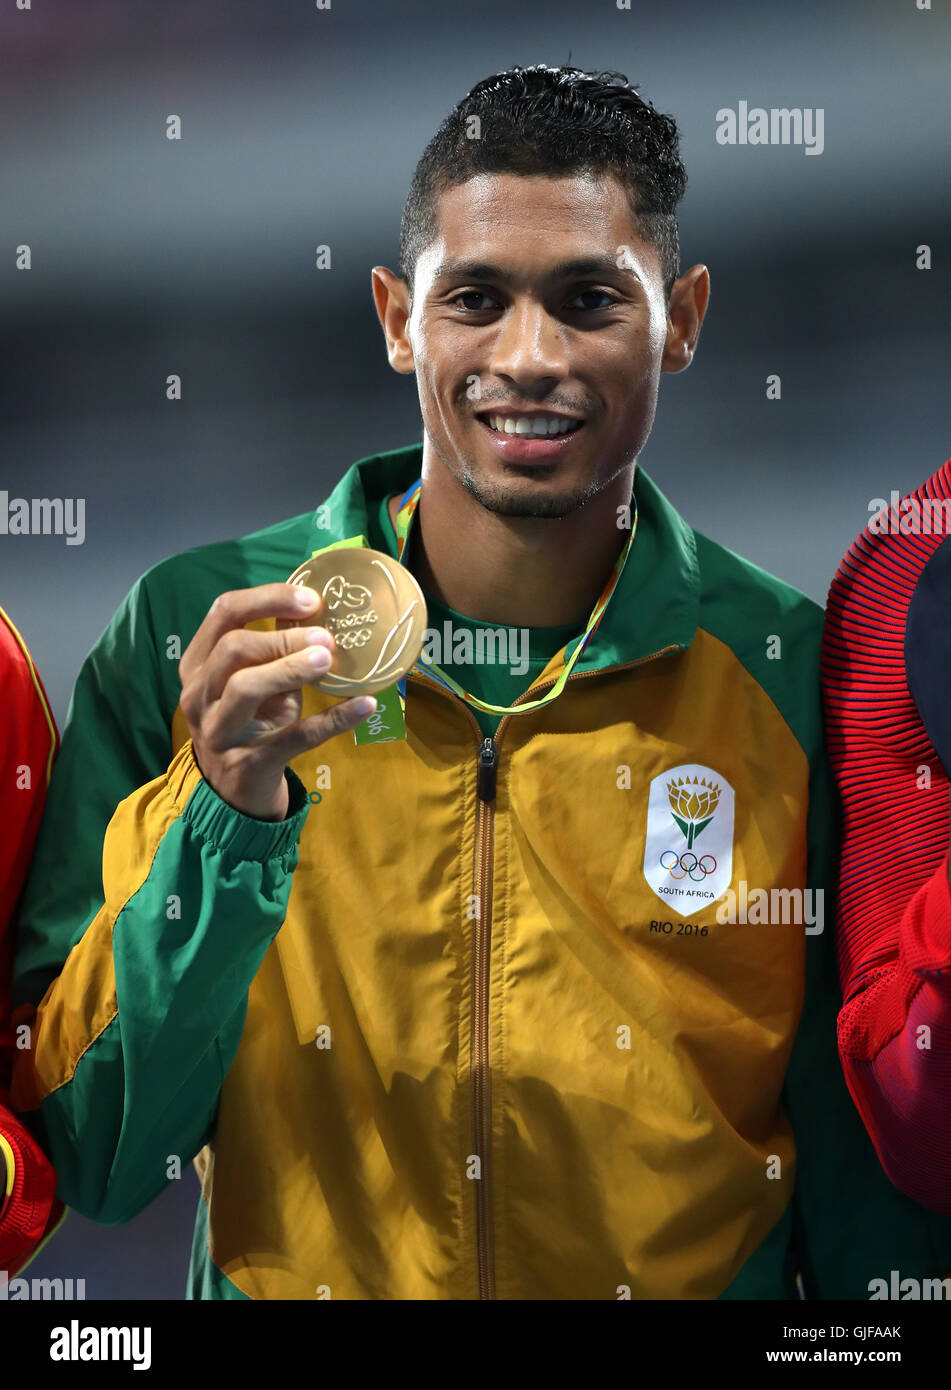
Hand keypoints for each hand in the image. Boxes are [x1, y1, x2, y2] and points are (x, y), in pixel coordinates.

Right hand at [178, 583, 376, 819]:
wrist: (233, 792)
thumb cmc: (247, 723)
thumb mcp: (251, 682)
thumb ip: (272, 652)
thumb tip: (321, 616)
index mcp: (199, 665)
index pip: (224, 613)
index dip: (267, 599)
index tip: (311, 599)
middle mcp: (200, 695)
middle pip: (234, 649)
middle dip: (283, 637)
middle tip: (326, 637)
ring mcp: (220, 732)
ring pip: (247, 687)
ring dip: (291, 668)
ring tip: (327, 659)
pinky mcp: (250, 763)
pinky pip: (294, 737)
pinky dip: (333, 720)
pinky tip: (364, 704)